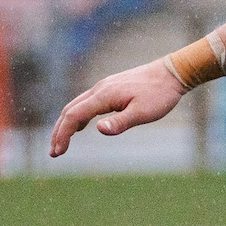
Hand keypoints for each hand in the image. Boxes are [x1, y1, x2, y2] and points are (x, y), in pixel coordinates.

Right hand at [49, 59, 184, 155]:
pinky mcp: (110, 88)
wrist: (171, 73)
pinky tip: (82, 126)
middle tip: (54, 153)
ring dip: (66, 124)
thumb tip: (98, 130)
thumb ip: (121, 122)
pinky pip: (87, 102)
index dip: (63, 135)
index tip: (57, 152)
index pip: (74, 116)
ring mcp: (104, 87)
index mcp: (104, 96)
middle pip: (69, 110)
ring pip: (76, 105)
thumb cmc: (160, 94)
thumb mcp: (143, 112)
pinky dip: (78, 116)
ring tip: (62, 142)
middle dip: (59, 132)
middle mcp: (99, 89)